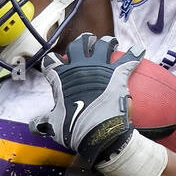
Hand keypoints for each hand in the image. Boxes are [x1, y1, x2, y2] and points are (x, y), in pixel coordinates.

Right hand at [31, 34, 140, 163]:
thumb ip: (44, 123)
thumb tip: (35, 126)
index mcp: (61, 77)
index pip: (51, 62)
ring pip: (102, 45)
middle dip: (82, 41)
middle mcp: (79, 67)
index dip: (52, 61)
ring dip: (106, 42)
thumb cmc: (74, 130)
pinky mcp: (117, 74)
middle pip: (78, 45)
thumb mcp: (54, 126)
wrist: (99, 133)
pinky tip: (139, 49)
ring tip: (110, 42)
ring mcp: (99, 68)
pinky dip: (135, 54)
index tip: (56, 62)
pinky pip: (128, 60)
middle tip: (87, 42)